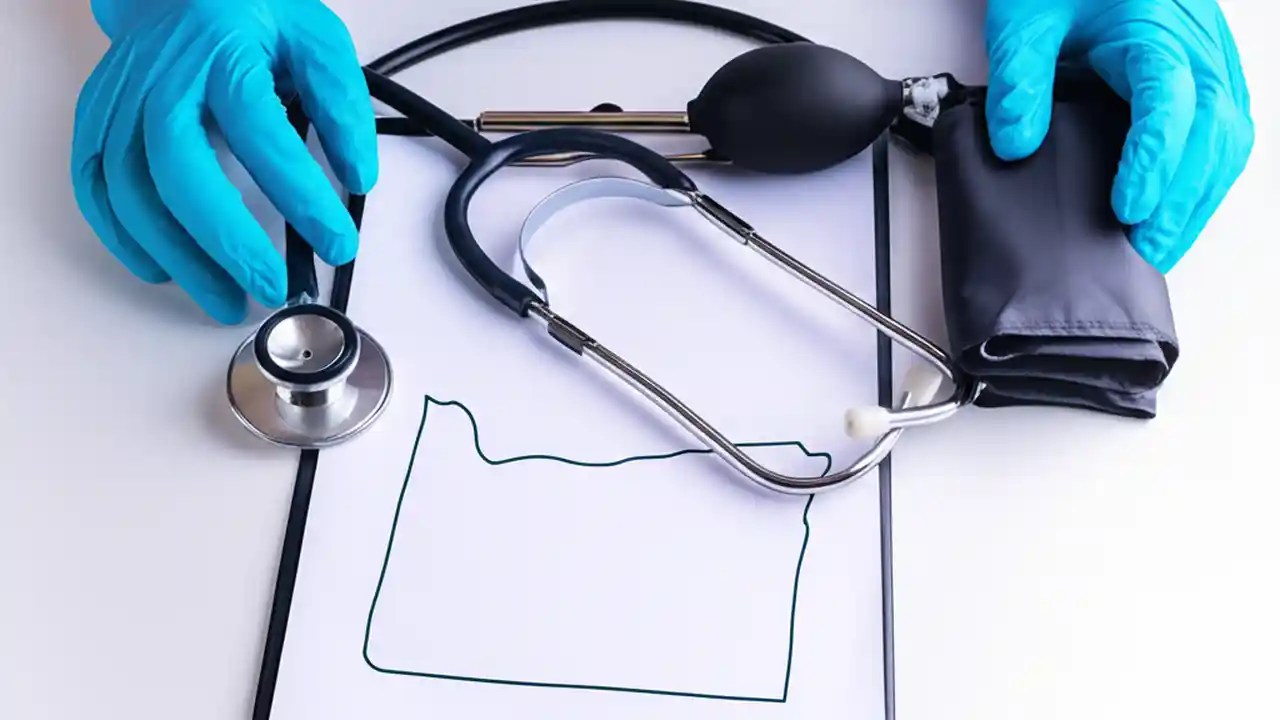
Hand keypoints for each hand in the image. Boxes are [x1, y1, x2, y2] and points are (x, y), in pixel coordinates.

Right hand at [73, 0, 376, 322]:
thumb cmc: (250, 13)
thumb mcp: (315, 40)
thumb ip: (341, 106)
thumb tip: (357, 176)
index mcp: (223, 54)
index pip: (262, 135)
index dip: (300, 196)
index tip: (336, 241)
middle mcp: (161, 79)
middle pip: (179, 171)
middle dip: (227, 242)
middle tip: (270, 287)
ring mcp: (120, 101)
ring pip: (131, 191)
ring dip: (178, 256)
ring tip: (224, 298)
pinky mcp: (96, 121)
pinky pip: (96, 187)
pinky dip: (124, 238)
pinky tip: (163, 269)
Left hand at [984, 0, 1253, 271]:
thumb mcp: (1026, 21)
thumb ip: (1019, 80)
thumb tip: (1015, 145)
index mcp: (1155, 33)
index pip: (1171, 104)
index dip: (1154, 161)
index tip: (1126, 208)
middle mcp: (1198, 51)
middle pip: (1213, 133)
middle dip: (1181, 199)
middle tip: (1145, 249)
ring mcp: (1212, 66)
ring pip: (1228, 141)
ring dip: (1197, 199)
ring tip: (1158, 247)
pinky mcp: (1211, 81)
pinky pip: (1224, 137)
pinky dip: (1204, 182)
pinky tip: (1173, 216)